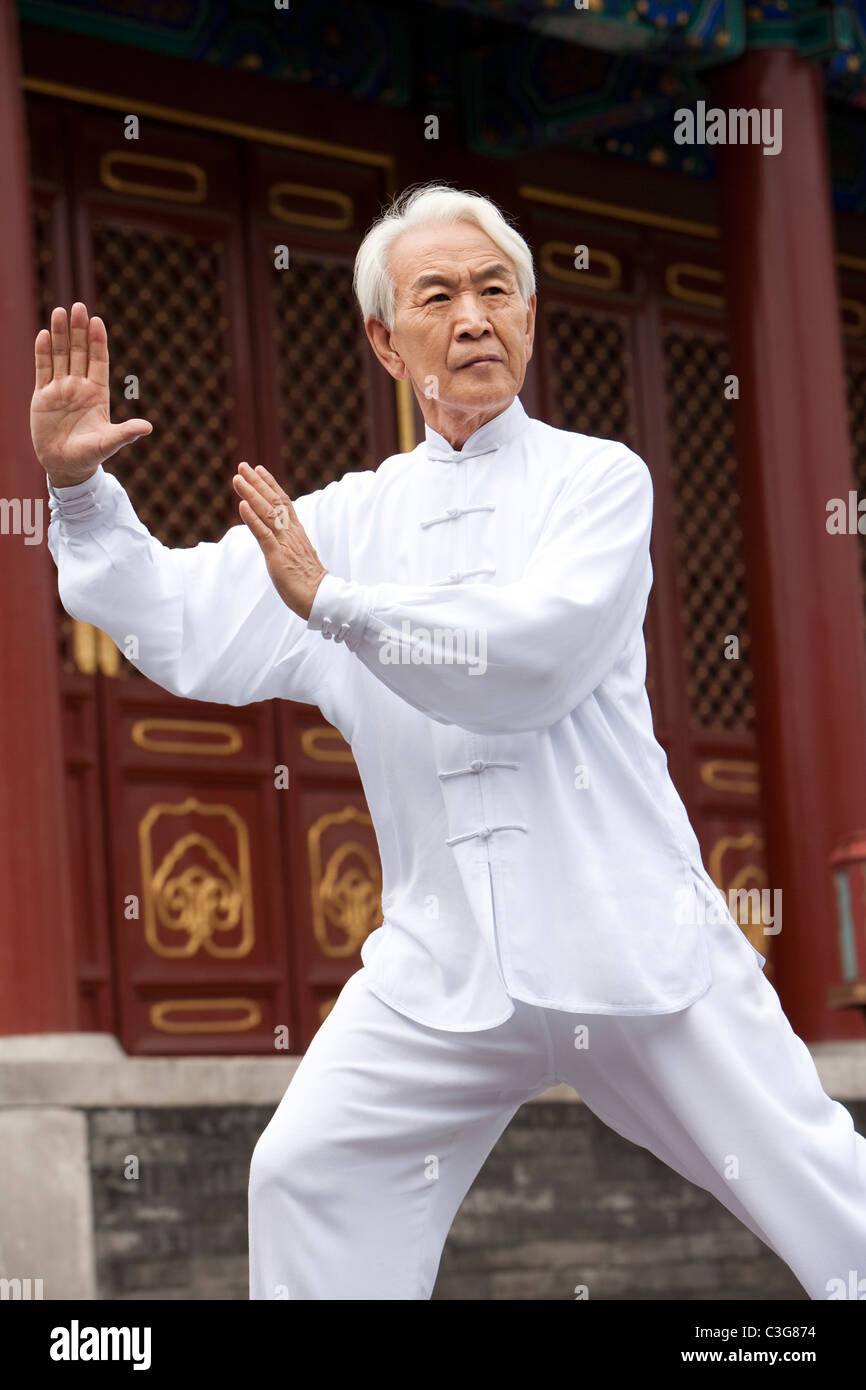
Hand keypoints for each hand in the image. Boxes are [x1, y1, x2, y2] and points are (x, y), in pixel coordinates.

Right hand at [31, 302, 152, 486]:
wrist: (65, 466)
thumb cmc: (90, 456)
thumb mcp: (108, 443)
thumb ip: (125, 433)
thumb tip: (148, 427)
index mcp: (97, 394)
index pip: (99, 361)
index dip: (97, 342)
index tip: (97, 321)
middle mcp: (79, 387)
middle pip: (78, 352)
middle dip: (78, 330)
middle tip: (78, 307)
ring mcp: (60, 389)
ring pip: (59, 356)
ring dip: (59, 335)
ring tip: (59, 312)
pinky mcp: (42, 396)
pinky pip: (43, 369)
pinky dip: (43, 353)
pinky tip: (44, 334)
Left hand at [233, 461, 326, 620]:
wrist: (322, 599)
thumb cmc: (310, 583)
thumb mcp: (298, 557)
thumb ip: (290, 544)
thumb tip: (281, 538)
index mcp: (297, 532)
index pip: (283, 502)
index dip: (270, 485)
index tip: (259, 470)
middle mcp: (291, 533)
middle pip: (273, 501)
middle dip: (257, 483)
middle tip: (243, 465)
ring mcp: (285, 543)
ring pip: (267, 513)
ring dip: (251, 494)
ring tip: (238, 478)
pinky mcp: (278, 557)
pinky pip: (264, 535)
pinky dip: (252, 519)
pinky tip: (242, 506)